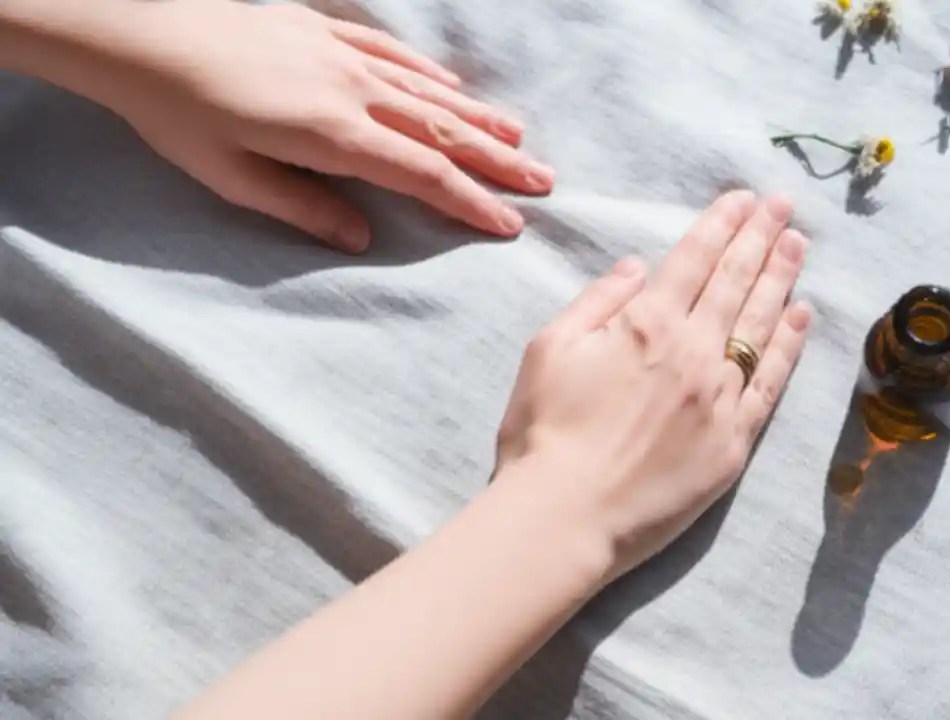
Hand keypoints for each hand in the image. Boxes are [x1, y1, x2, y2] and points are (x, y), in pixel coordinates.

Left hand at [69, 0, 552, 250]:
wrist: (141, 33)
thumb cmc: (178, 116)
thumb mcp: (233, 177)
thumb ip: (303, 208)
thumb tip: (363, 236)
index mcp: (333, 135)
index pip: (421, 174)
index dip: (469, 201)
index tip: (507, 223)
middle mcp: (352, 91)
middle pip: (442, 131)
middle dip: (496, 162)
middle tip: (543, 183)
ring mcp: (342, 55)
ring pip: (428, 91)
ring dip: (479, 118)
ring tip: (520, 140)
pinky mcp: (325, 30)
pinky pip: (394, 54)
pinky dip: (430, 75)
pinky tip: (455, 88)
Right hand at [494, 191, 811, 580]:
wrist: (564, 516)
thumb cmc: (543, 433)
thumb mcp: (549, 349)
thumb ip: (597, 301)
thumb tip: (638, 267)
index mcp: (646, 323)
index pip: (694, 259)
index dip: (721, 224)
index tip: (745, 198)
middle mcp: (693, 351)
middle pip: (735, 281)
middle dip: (761, 237)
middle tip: (784, 207)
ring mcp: (720, 396)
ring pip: (761, 323)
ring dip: (781, 278)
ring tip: (798, 244)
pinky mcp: (735, 441)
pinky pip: (771, 383)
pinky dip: (788, 345)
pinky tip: (801, 315)